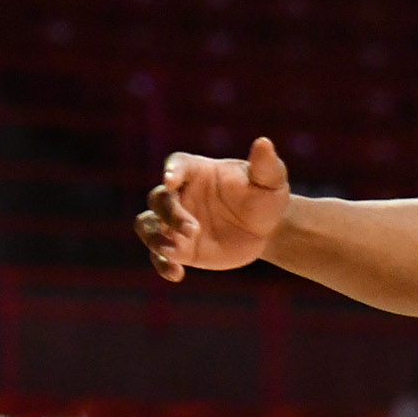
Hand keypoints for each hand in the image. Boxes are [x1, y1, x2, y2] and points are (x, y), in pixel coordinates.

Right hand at [135, 136, 291, 281]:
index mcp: (197, 171)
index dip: (172, 171)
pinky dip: (162, 264)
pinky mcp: (179, 248)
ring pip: (147, 225)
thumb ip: (265, 164)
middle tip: (193, 228)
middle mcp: (179, 195)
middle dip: (170, 213)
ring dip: (155, 237)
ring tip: (173, 251)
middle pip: (159, 198)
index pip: (177, 165)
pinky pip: (160, 255)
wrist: (266, 229)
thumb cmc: (265, 196)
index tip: (172, 180)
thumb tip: (264, 142)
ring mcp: (174, 222)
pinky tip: (176, 274)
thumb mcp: (270, 180)